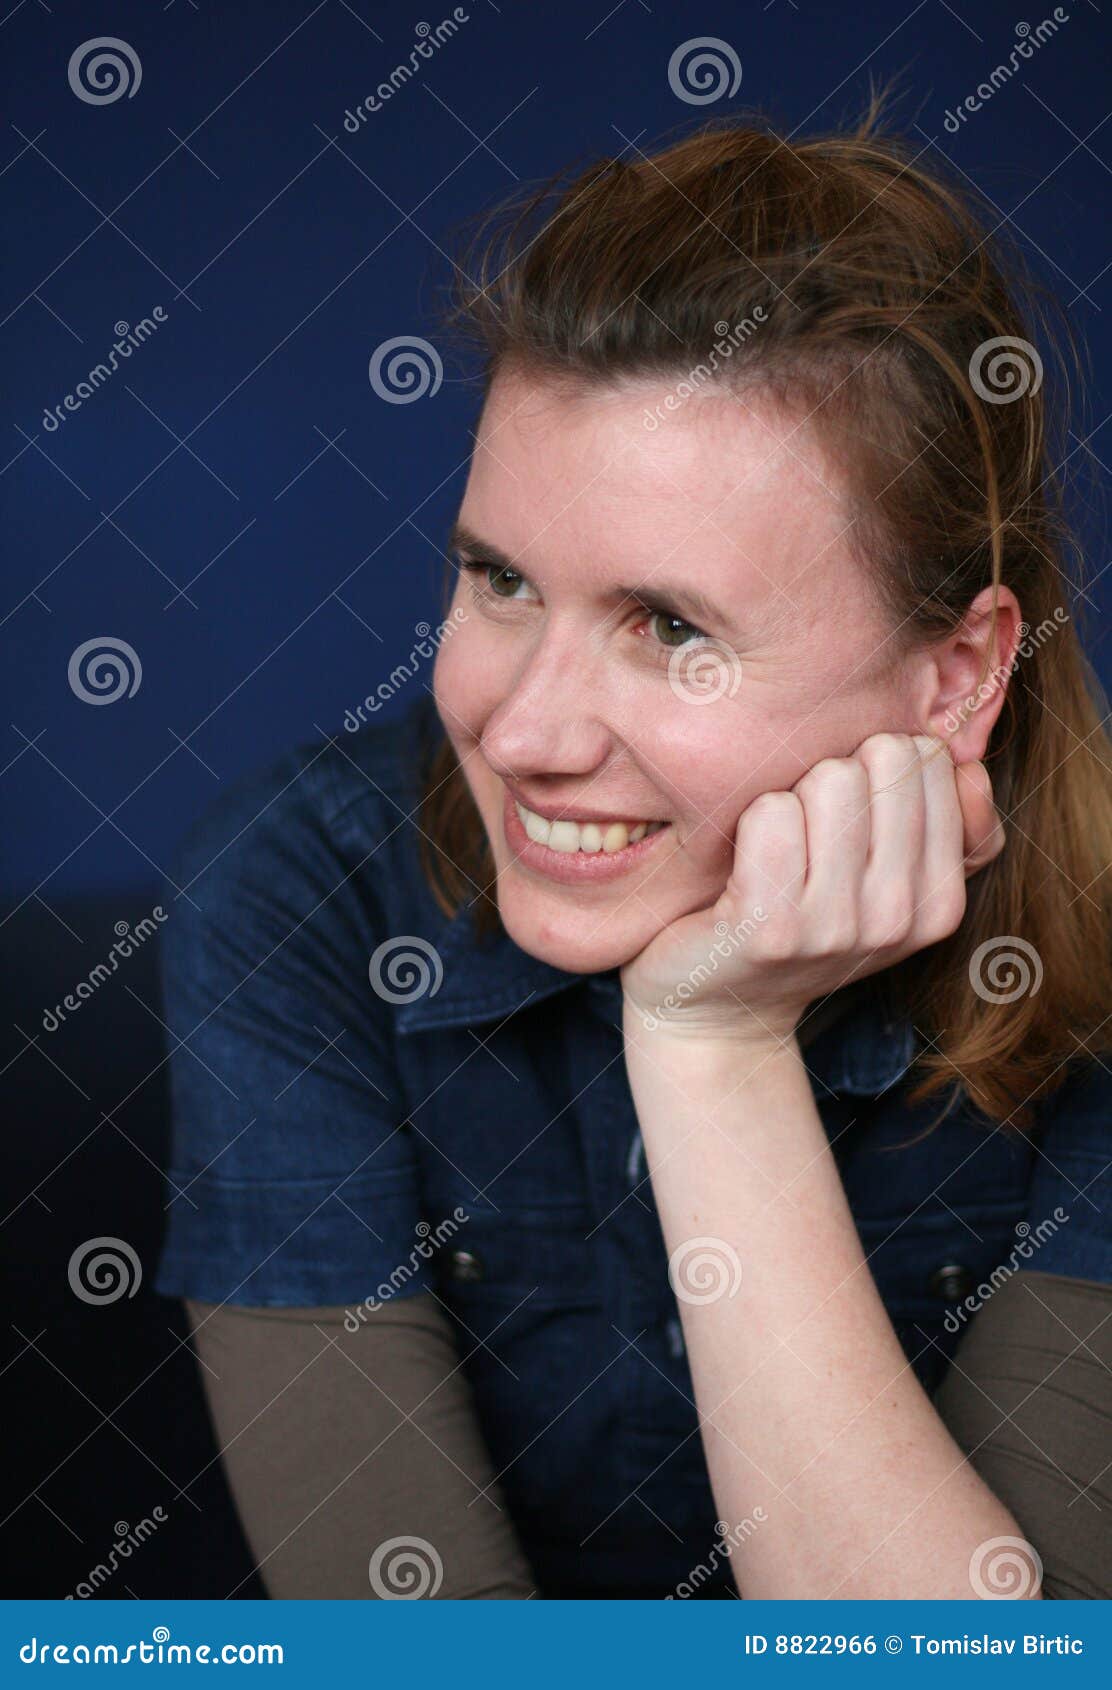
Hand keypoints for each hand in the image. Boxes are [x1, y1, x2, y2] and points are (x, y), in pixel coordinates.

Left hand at [620, 733, 1004, 1047]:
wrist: (723, 1007)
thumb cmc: (804, 921)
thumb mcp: (890, 884)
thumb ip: (948, 825)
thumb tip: (970, 767)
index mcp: (940, 902)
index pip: (931, 761)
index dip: (879, 760)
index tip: (851, 808)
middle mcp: (898, 917)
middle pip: (884, 759)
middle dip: (839, 770)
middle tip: (809, 824)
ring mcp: (836, 926)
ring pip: (831, 779)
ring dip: (794, 793)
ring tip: (780, 845)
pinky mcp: (770, 926)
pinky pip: (772, 811)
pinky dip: (750, 817)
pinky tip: (745, 862)